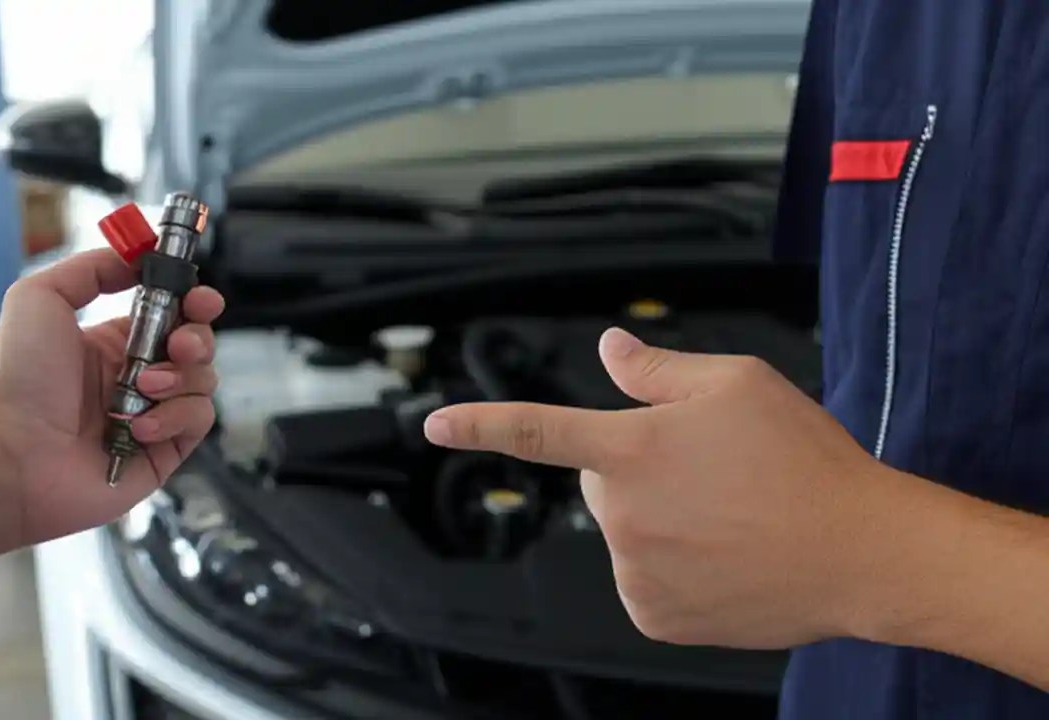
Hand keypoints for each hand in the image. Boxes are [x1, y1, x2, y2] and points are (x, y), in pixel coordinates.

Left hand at [0, 249, 223, 544]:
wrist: (16, 453)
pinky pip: (198, 420)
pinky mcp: (165, 449)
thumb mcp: (40, 296)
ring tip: (143, 388)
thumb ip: (91, 267)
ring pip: (204, 381)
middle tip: (177, 345)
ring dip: (180, 378)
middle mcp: (138, 376)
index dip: (193, 302)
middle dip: (197, 338)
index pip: (172, 314)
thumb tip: (138, 257)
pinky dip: (175, 416)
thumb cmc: (20, 380)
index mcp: (113, 343)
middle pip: (197, 345)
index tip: (199, 298)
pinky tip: (139, 425)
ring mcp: (153, 414)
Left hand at [422, 327, 911, 648]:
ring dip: (660, 522)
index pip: (536, 431)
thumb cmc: (805, 459)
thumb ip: (658, 368)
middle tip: (710, 474)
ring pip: (627, 533)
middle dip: (638, 471)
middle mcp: (621, 512)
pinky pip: (645, 580)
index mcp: (630, 446)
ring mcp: (635, 570)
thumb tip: (611, 347)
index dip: (478, 425)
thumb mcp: (738, 383)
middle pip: (603, 482)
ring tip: (730, 517)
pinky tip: (724, 557)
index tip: (433, 425)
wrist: (862, 552)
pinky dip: (673, 569)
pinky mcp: (653, 616)